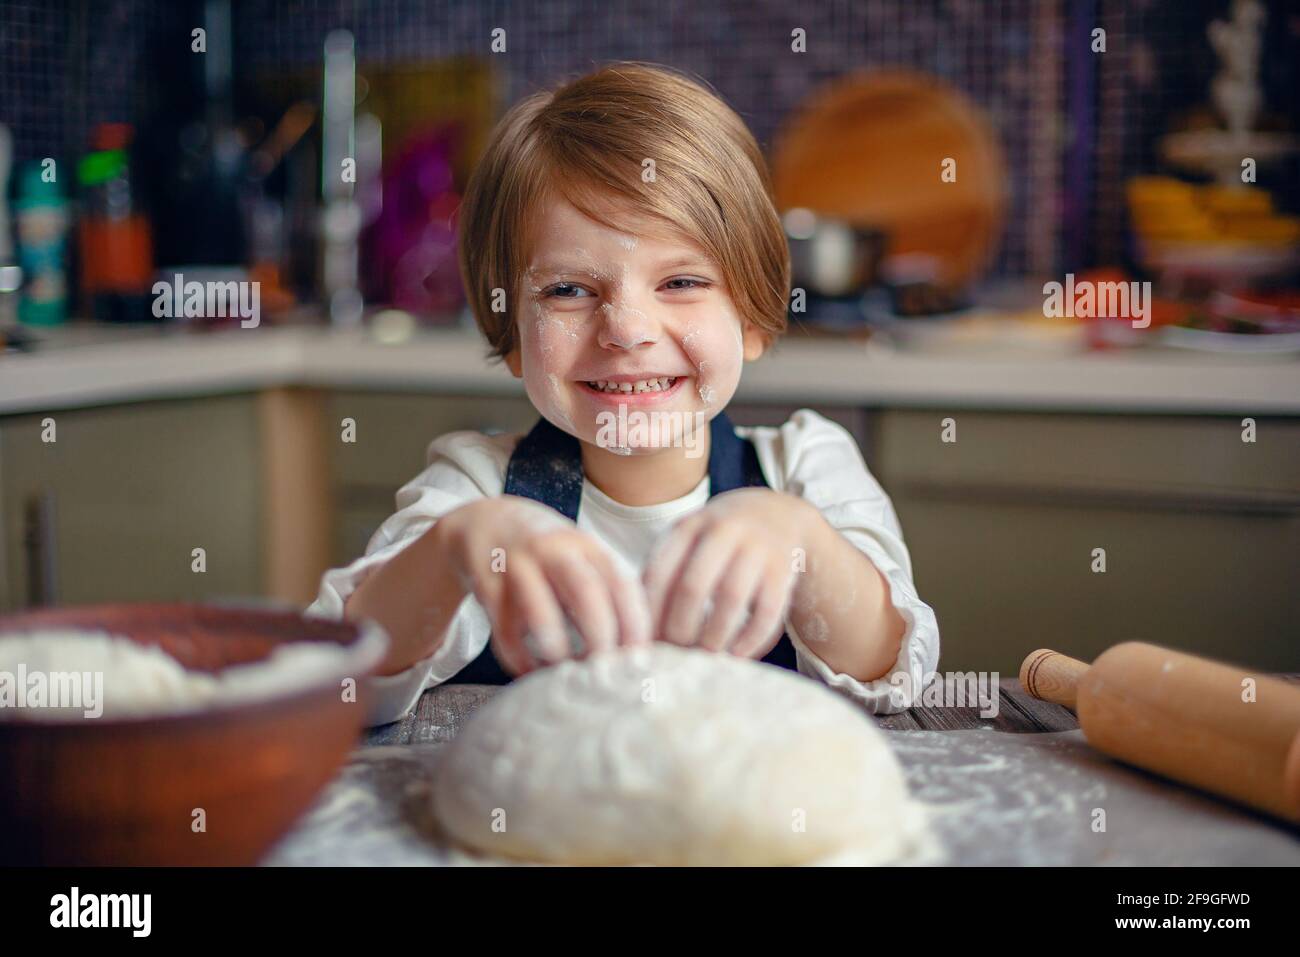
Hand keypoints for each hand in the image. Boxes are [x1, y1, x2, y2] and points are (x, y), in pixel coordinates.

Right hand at [439, 495, 651, 675]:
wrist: (486, 521)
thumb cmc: (547, 552)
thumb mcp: (579, 556)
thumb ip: (606, 589)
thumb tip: (636, 647)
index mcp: (586, 545)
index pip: (620, 583)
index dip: (635, 622)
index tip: (640, 657)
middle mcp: (554, 549)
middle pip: (586, 593)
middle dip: (601, 638)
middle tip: (606, 673)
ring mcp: (518, 564)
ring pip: (540, 610)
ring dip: (557, 648)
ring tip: (566, 672)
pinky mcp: (487, 584)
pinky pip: (504, 629)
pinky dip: (519, 658)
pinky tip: (530, 673)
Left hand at [642, 488, 816, 658]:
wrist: (776, 513)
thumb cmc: (717, 539)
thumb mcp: (688, 540)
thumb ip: (665, 572)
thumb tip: (642, 630)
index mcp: (689, 526)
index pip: (659, 573)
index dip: (650, 613)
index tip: (647, 641)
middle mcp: (723, 531)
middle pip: (693, 588)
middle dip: (680, 628)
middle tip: (676, 652)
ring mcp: (756, 548)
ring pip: (731, 598)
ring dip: (714, 635)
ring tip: (704, 655)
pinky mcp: (783, 569)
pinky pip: (767, 611)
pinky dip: (750, 639)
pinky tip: (737, 654)